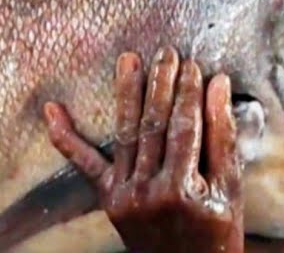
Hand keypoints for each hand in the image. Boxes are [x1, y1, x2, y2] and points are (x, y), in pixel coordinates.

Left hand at [44, 47, 245, 252]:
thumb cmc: (217, 231)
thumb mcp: (231, 190)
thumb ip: (223, 138)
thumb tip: (218, 85)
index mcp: (184, 191)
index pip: (186, 128)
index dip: (189, 93)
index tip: (193, 64)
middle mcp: (149, 192)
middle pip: (154, 125)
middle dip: (162, 85)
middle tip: (167, 52)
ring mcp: (124, 196)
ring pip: (125, 133)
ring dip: (127, 93)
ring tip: (130, 60)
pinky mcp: (108, 199)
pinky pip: (84, 165)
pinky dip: (66, 137)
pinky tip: (52, 110)